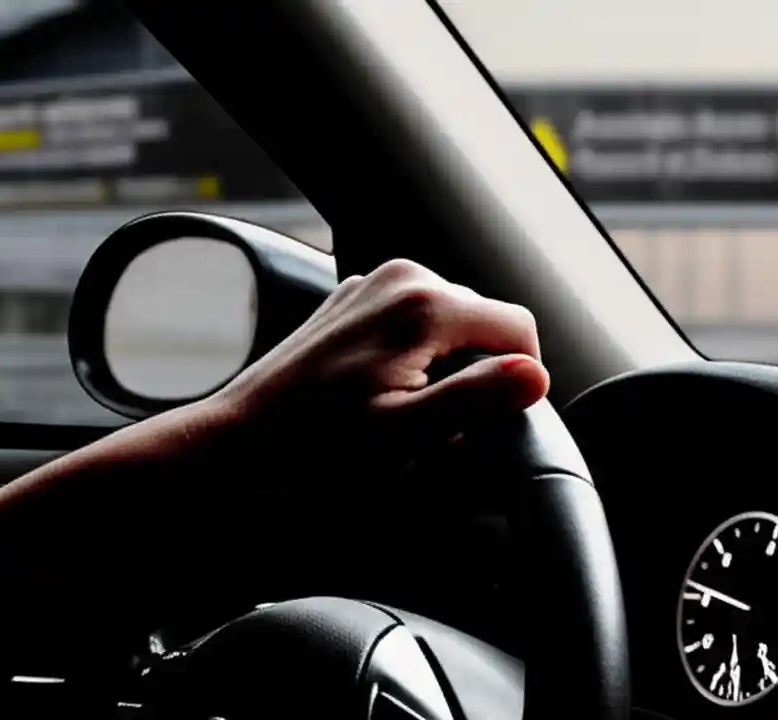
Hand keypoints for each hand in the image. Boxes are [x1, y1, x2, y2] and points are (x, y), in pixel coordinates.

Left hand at [205, 258, 549, 473]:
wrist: (241, 438)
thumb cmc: (315, 445)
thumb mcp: (404, 434)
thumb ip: (476, 399)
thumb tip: (536, 375)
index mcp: (423, 304)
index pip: (518, 329)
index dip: (518, 383)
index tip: (482, 426)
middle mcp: (403, 277)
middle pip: (485, 326)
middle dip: (476, 379)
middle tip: (434, 430)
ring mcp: (374, 283)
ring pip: (452, 326)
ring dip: (445, 372)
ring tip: (400, 414)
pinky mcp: (354, 298)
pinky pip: (414, 323)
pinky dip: (414, 360)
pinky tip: (376, 396)